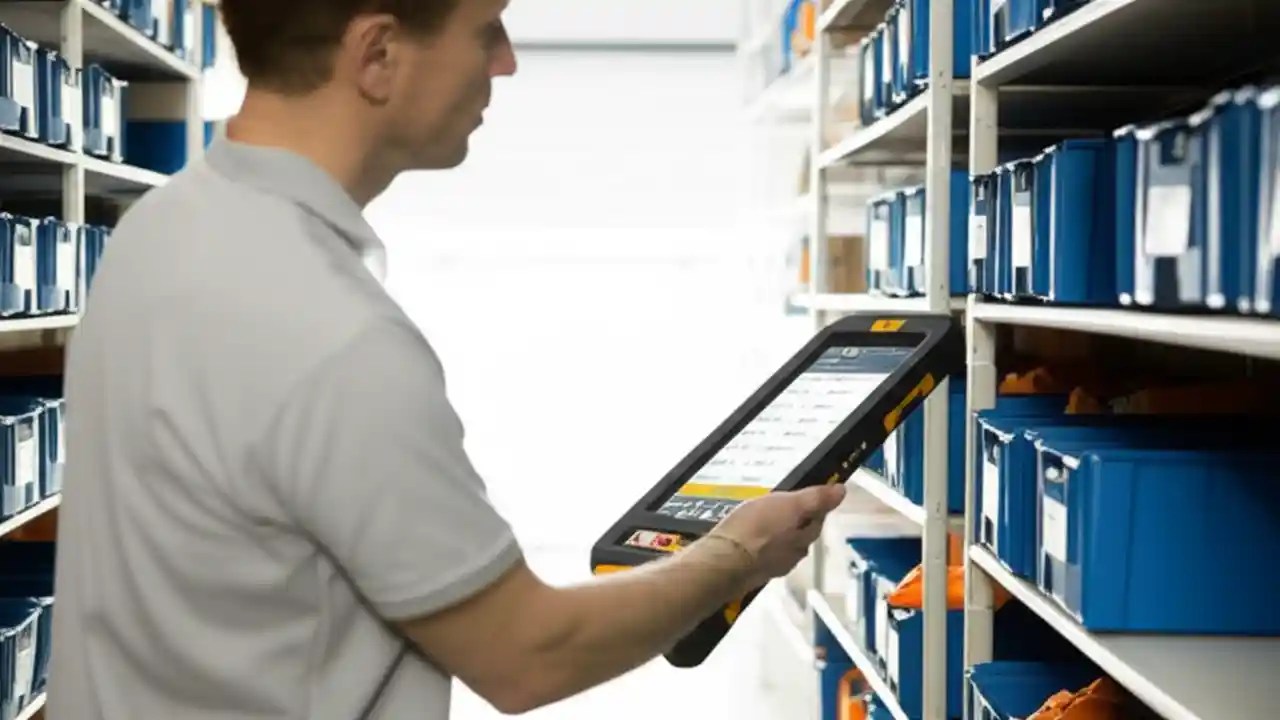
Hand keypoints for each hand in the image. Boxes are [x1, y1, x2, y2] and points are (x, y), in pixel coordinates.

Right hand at [707, 485, 845, 589]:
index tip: (804, 495)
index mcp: (804, 540)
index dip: (813, 506)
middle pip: (799, 535)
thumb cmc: (756, 530)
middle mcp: (792, 557)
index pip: (817, 520)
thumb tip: (841, 491)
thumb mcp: (789, 505)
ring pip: (780, 546)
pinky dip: (757, 545)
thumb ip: (815, 499)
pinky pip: (760, 554)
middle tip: (779, 505)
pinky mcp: (750, 572)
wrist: (724, 561)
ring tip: (760, 519)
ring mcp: (771, 567)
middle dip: (793, 521)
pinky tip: (746, 537)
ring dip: (775, 534)